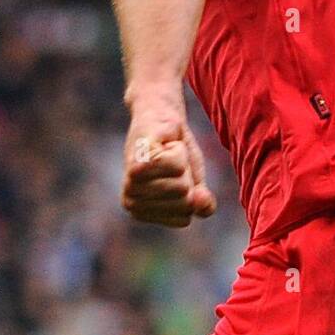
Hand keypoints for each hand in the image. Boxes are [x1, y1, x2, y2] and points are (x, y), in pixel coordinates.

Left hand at [122, 90, 216, 227]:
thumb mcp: (193, 179)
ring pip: (181, 185)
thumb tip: (202, 205)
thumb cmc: (175, 150)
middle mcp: (132, 202)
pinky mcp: (138, 161)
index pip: (184, 218)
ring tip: (168, 150)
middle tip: (172, 159)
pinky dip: (178, 151)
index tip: (177, 175)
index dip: (190, 193)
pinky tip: (165, 143)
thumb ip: (200, 201)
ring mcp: (132, 183)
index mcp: (142, 212)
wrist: (161, 116)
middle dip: (187, 177)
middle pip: (184, 201)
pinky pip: (174, 166)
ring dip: (182, 162)